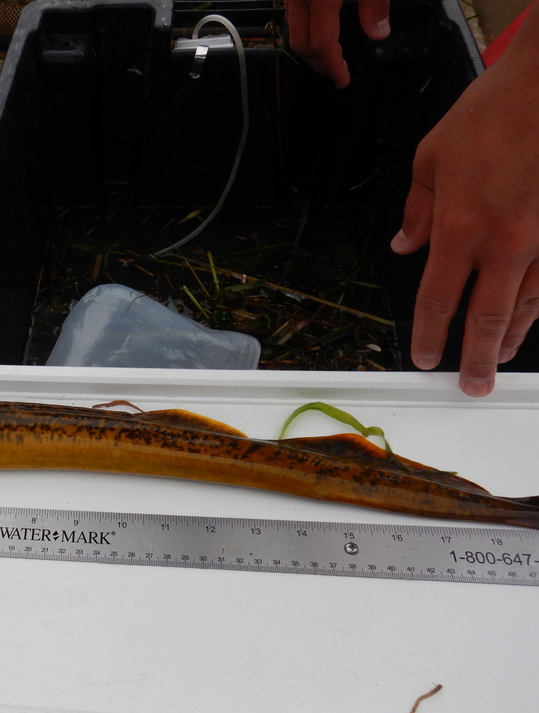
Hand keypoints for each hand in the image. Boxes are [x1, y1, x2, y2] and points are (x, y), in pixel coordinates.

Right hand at [285, 0, 390, 87]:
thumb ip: (375, 4)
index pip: (323, 44)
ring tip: (326, 52)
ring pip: (291, 28)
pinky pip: (290, 11)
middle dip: (317, 63)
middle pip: (300, 43)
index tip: (342, 80)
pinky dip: (302, 25)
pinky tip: (317, 25)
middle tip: (334, 70)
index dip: (332, 67)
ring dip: (307, 45)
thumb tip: (379, 33)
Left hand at [391, 11, 538, 395]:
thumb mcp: (432, 156)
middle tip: (473, 385)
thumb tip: (405, 244)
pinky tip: (534, 317)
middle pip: (489, 318)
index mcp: (459, 226)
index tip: (426, 358)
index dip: (431, 336)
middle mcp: (505, 242)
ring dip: (513, 337)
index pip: (438, 299)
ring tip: (501, 358)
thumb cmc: (494, 108)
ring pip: (530, 305)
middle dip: (479, 358)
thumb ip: (418, 209)